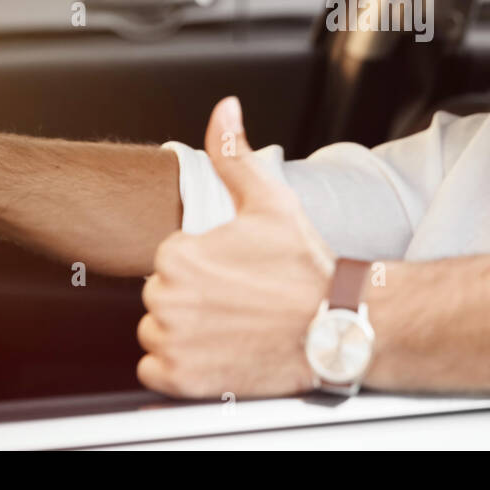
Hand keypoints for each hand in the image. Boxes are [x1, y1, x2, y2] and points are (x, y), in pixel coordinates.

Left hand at [136, 96, 335, 399]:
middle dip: (193, 297)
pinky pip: (155, 369)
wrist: (334, 326)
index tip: (236, 272)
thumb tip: (224, 110)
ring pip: (156, 331)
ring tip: (230, 325)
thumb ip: (233, 154)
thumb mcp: (270, 201)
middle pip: (161, 295)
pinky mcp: (181, 379)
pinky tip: (216, 351)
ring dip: (184, 331)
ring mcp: (173, 343)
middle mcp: (167, 299)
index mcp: (178, 255)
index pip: (170, 259)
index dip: (205, 264)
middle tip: (238, 299)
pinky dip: (179, 365)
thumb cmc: (304, 268)